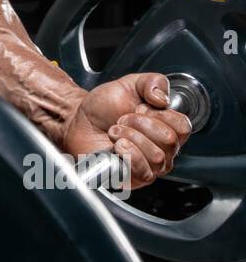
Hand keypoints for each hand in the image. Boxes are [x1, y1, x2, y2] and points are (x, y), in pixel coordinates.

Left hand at [61, 73, 191, 189]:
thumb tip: (163, 99)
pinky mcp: (132, 179)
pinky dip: (129, 155)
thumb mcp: (130, 84)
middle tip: (121, 119)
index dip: (160, 115)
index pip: (183, 127)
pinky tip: (116, 146)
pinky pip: (144, 173)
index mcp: (166, 127)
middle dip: (140, 124)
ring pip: (157, 158)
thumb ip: (153, 82)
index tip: (139, 108)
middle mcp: (162, 150)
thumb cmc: (103, 107)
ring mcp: (148, 166)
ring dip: (131, 137)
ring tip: (115, 131)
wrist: (78, 120)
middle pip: (169, 141)